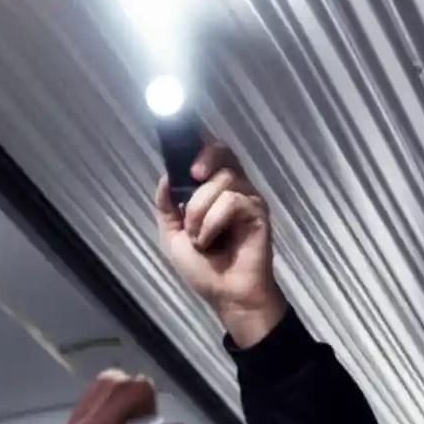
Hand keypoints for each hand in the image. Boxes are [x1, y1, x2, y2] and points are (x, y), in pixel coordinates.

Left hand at [154, 138, 287, 346]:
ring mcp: (248, 198)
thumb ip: (167, 207)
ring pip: (221, 181)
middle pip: (223, 152)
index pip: (211, 153)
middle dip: (205, 157)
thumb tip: (164, 177)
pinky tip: (212, 242)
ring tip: (199, 237)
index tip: (185, 127)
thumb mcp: (173, 236)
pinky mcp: (259, 212)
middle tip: (194, 175)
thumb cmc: (203, 269)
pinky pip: (231, 202)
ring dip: (199, 211)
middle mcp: (233, 188)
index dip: (200, 139)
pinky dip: (212, 223)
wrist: (226, 295)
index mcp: (213, 190)